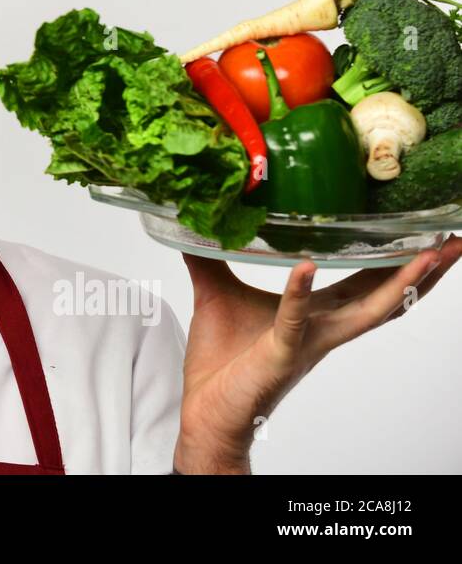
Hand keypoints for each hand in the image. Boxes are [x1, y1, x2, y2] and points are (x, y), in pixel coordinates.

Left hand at [172, 234, 461, 473]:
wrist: (204, 411)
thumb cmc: (220, 361)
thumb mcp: (215, 295)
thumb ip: (210, 258)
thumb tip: (197, 221)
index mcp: (317, 316)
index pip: (368, 283)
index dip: (398, 261)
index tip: (425, 233)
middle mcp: (324, 330)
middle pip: (386, 297)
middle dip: (423, 271)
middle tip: (453, 240)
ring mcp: (307, 343)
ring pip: (364, 311)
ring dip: (396, 283)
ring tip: (424, 254)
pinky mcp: (280, 354)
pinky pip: (293, 321)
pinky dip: (299, 293)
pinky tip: (307, 267)